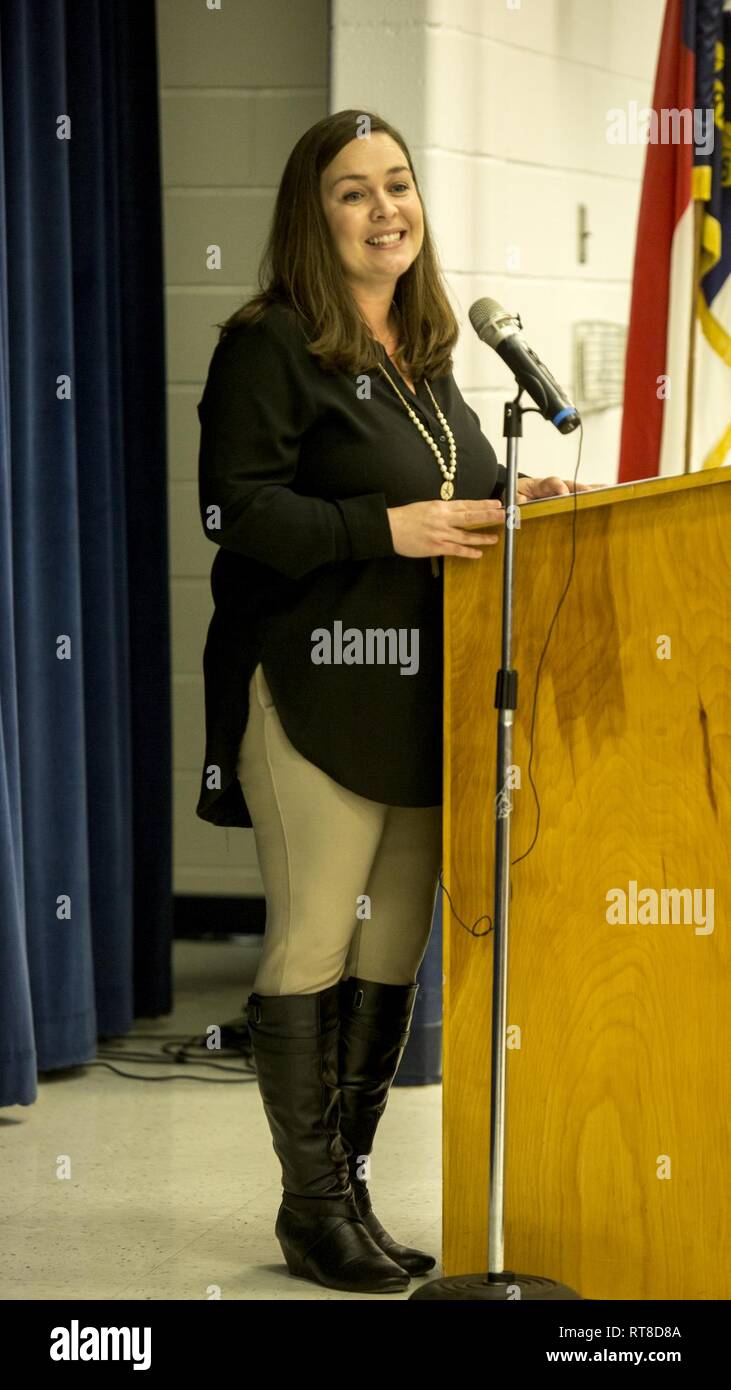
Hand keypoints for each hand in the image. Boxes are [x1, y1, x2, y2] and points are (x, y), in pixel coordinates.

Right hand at [386, 498, 505, 559]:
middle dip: (489, 516)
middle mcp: (443, 519)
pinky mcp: (436, 547)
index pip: (467, 504)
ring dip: (482, 537)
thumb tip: (459, 512)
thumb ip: (443, 510)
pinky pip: (456, 550)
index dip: (483, 504)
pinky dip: (468, 552)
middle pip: (471, 517)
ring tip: (496, 538)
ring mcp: (440, 533)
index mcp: (441, 506)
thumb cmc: (406, 517)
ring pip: (466, 535)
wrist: (389, 528)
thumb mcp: (426, 507)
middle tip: (504, 516)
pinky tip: (479, 553)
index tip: (497, 503)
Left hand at [515, 476, 604, 503]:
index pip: (552, 482)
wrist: (518, 491)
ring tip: (609, 491)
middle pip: (571, 484)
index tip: (563, 493)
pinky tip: (609, 494)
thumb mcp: (512, 496)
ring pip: (579, 488)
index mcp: (541, 484)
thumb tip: (522, 500)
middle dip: (581, 488)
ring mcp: (563, 490)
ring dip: (593, 490)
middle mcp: (555, 485)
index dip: (558, 486)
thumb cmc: (517, 493)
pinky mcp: (568, 497)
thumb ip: (517, 499)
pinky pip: (583, 495)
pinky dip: (595, 494)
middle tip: (591, 492)